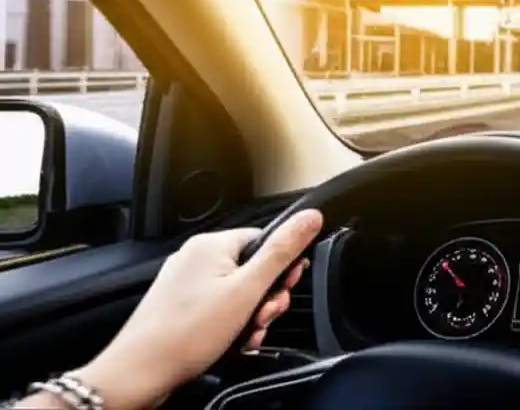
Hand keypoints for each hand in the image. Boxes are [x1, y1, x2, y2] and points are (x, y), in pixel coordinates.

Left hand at [73, 210, 322, 409]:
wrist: (140, 373)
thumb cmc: (187, 332)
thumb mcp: (247, 290)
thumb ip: (282, 252)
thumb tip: (309, 217)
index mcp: (212, 244)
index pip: (265, 240)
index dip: (282, 267)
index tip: (285, 288)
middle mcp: (196, 258)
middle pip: (252, 269)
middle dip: (266, 297)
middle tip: (263, 317)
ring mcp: (185, 283)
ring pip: (237, 293)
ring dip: (251, 316)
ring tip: (245, 335)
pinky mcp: (180, 305)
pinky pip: (218, 308)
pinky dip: (231, 325)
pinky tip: (232, 341)